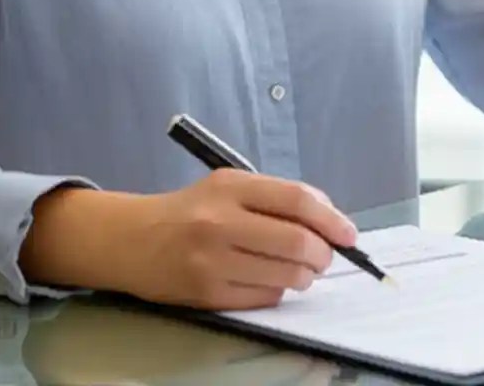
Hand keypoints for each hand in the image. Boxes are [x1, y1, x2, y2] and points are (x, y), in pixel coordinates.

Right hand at [20, 170, 357, 309]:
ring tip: (300, 270)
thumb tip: (331, 223)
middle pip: (297, 242)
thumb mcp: (230, 188)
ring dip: (305, 276)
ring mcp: (212, 260)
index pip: (297, 201)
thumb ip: (277, 200)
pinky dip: (279, 290)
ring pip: (286, 275)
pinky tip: (269, 280)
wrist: (134, 239)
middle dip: (323, 254)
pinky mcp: (207, 293)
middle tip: (324, 257)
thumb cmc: (192, 211)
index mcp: (231, 187)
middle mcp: (220, 222)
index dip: (332, 219)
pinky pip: (265, 297)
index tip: (349, 235)